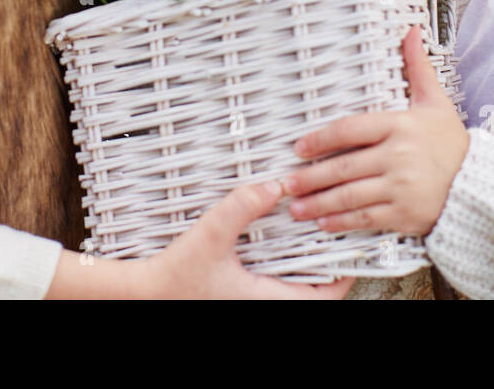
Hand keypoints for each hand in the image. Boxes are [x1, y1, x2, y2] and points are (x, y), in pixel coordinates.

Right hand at [137, 180, 355, 298]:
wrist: (144, 295)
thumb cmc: (174, 278)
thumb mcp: (209, 237)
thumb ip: (241, 208)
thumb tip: (273, 187)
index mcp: (268, 302)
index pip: (326, 296)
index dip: (343, 271)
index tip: (348, 245)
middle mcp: (266, 305)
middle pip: (316, 290)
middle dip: (326, 262)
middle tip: (331, 232)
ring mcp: (255, 302)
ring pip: (296, 288)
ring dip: (304, 263)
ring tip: (308, 233)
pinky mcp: (243, 296)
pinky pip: (275, 284)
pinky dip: (283, 264)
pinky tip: (274, 240)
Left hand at [281, 25, 469, 237]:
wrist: (480, 185)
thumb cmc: (451, 143)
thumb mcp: (435, 102)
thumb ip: (417, 68)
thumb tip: (409, 32)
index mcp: (400, 126)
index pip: (350, 129)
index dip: (321, 139)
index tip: (300, 147)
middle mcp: (398, 156)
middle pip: (344, 166)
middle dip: (311, 177)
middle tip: (287, 183)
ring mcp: (401, 187)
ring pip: (350, 195)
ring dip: (319, 202)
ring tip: (297, 206)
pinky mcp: (404, 214)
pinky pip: (365, 218)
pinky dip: (341, 221)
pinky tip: (323, 222)